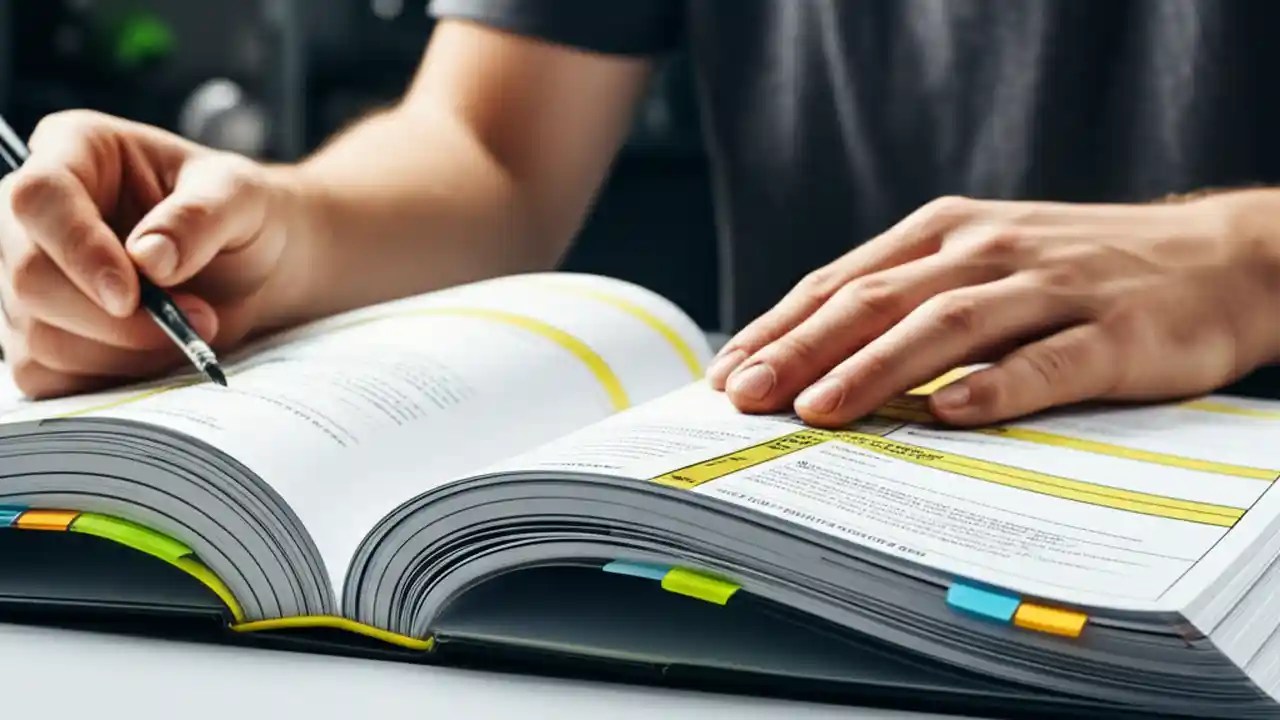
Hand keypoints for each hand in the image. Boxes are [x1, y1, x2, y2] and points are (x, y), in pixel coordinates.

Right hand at [0, 110, 298, 397]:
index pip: (39, 199)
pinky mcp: (35, 333)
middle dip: (118, 320)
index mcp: (73, 150)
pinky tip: (155, 353)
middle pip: (30, 277)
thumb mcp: (240, 196)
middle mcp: (35, 212)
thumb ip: (199, 217)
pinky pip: (46, 376)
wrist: (250, 266)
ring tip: (190, 330)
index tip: (131, 295)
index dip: (78, 251)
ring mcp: (26, 274)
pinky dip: (108, 378)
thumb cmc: (239, 214)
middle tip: (199, 318)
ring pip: (39, 336)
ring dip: (126, 351)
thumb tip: (148, 258)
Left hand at [707, 193, 1279, 426]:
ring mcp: (1053, 287)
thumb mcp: (982, 261)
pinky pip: (1048, 361)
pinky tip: (950, 415)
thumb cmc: (1077, 269)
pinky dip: (997, 387)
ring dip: (877, 368)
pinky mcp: (1114, 331)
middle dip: (803, 349)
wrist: (1218, 256)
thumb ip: (909, 297)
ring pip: (949, 326)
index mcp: (946, 233)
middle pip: (878, 300)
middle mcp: (990, 250)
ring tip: (819, 409)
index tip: (728, 373)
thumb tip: (812, 357)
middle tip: (746, 396)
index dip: (780, 328)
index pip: (844, 283)